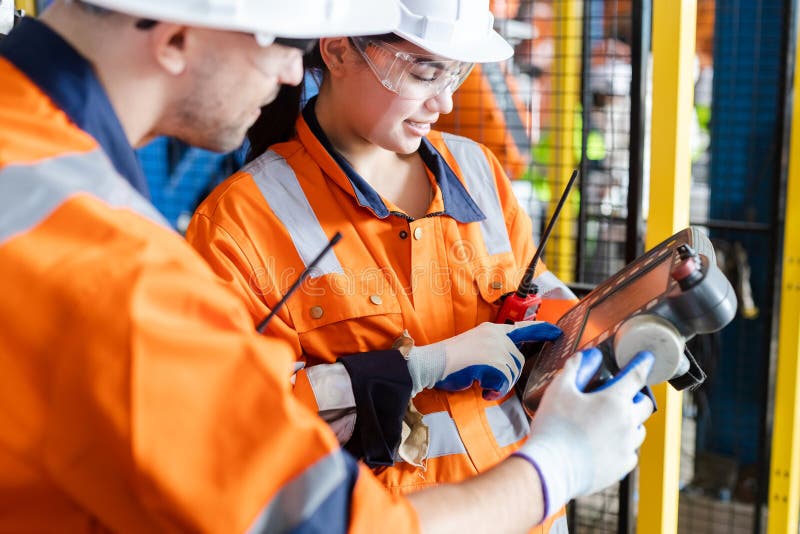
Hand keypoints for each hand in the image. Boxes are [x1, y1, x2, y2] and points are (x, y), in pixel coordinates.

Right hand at [405, 321, 561, 396]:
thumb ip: (493, 350)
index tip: (557, 332)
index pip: (523, 328)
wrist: (432, 363)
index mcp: (493, 331)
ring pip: (513, 373)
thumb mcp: (475, 347)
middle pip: (519, 361)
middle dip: (508, 376)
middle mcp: (497, 336)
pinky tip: (482, 390)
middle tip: (490, 383)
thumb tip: (507, 367)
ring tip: (482, 386)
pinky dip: (494, 390)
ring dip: (499, 385)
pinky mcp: (493, 362)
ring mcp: (496, 348)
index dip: (542, 331)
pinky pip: (504, 382)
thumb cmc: (450, 361)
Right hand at [514, 349, 654, 518]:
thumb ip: (576, 368)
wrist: (552, 468)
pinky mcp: (621, 468)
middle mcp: (627, 423)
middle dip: (636, 396)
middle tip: (621, 395)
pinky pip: (630, 452)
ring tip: (611, 421)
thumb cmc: (554, 427)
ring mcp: (627, 447)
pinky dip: (623, 445)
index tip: (647, 358)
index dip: (642, 364)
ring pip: (639, 429)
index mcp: (615, 401)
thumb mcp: (559, 390)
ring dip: (631, 421)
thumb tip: (588, 356)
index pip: (636, 376)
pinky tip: (606, 444)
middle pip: (645, 404)